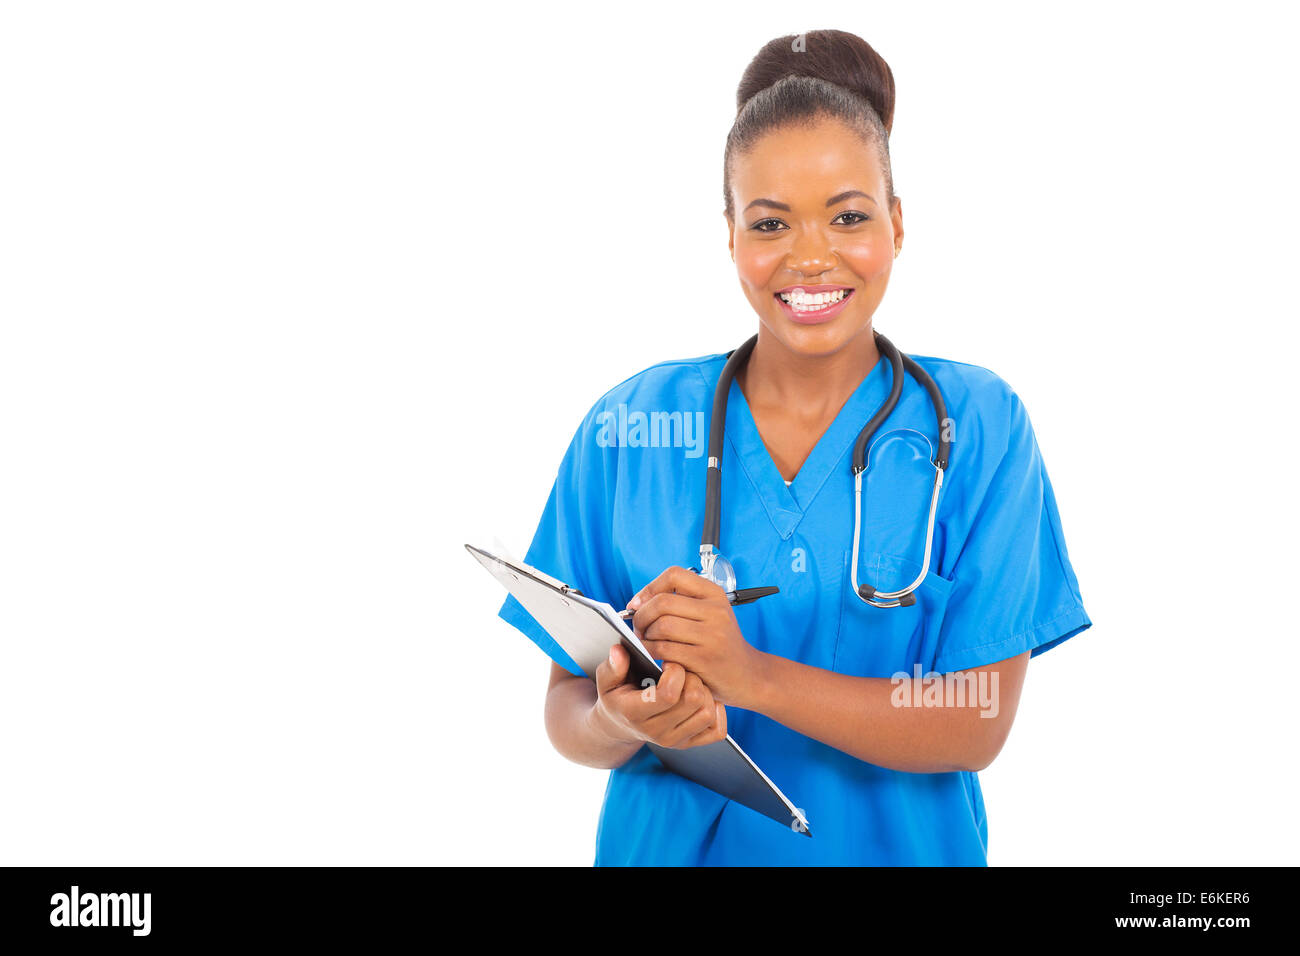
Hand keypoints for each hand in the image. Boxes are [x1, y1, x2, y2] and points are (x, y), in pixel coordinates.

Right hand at [590, 643, 727, 749]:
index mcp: (635, 713)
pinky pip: (717, 731)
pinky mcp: (688, 745)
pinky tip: (703, 700)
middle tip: (681, 672)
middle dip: (692, 678)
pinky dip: (716, 712)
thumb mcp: (607, 680)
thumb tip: (619, 652)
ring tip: (690, 684)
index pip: (669, 694)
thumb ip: (613, 666)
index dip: (675, 672)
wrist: (619, 726)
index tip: (668, 663)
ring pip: (707, 713)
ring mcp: (674, 741)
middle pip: (694, 700)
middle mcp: (656, 732)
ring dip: (704, 692)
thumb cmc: (617, 696)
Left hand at [625, 565, 766, 708]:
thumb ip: (680, 603)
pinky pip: (665, 649)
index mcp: (714, 594)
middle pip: (663, 602)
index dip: (650, 587)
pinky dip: (651, 651)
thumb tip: (638, 601)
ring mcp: (712, 635)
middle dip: (641, 615)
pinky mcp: (705, 659)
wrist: (747, 674)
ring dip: (645, 635)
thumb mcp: (709, 614)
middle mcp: (716, 611)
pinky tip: (654, 654)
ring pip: (662, 626)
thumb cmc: (720, 643)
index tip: (639, 603)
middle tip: (638, 627)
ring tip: (646, 641)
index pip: (674, 575)